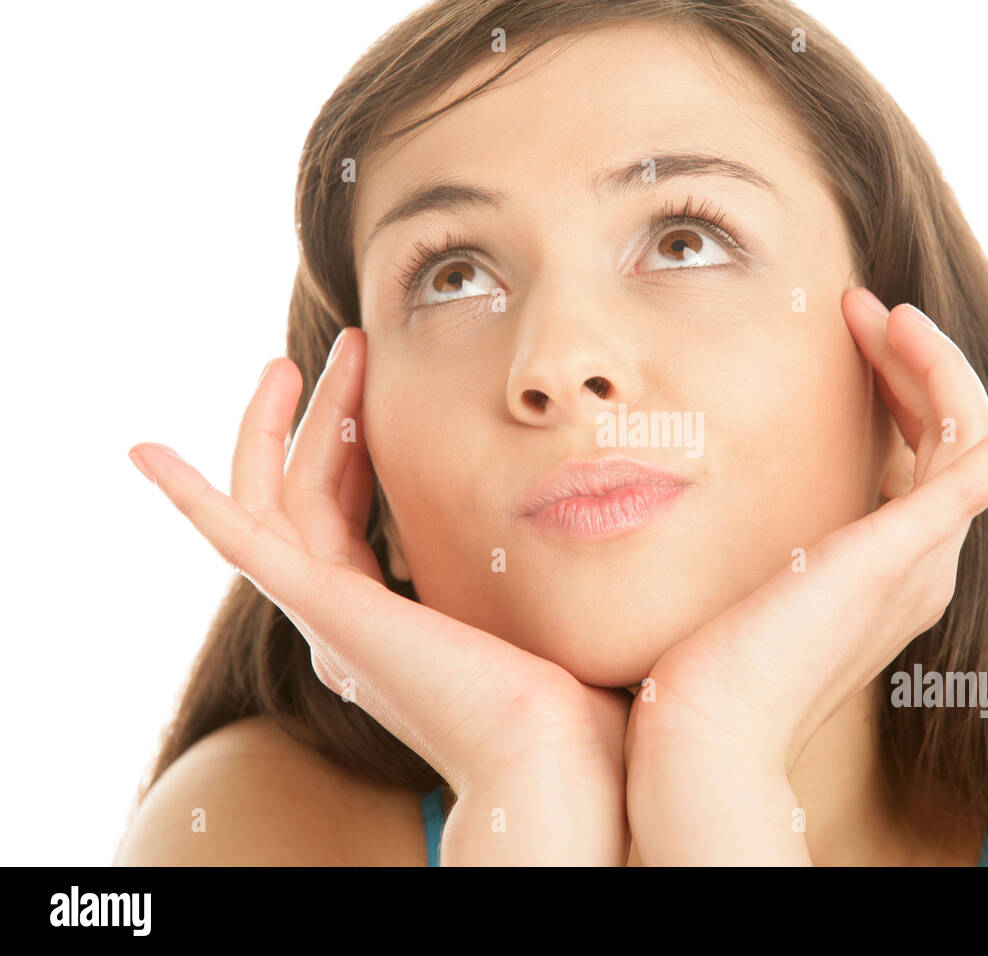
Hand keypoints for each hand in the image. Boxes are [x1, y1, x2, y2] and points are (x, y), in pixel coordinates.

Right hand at [128, 328, 629, 863]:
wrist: (549, 746)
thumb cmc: (559, 691)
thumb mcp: (525, 604)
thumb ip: (514, 559)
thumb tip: (578, 508)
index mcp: (382, 621)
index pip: (347, 515)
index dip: (355, 445)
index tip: (378, 383)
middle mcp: (342, 620)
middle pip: (310, 494)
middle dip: (325, 416)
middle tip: (349, 346)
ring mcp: (323, 615)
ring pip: (280, 498)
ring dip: (285, 424)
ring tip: (299, 357)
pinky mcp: (316, 606)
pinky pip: (235, 539)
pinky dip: (190, 494)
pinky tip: (147, 452)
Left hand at [624, 291, 987, 861]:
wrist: (709, 724)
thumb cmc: (719, 660)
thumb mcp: (762, 578)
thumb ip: (789, 541)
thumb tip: (758, 504)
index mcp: (894, 569)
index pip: (923, 459)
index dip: (901, 387)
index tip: (857, 334)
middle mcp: (923, 567)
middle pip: (948, 439)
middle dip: (914, 363)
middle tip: (864, 306)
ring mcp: (922, 563)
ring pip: (959, 437)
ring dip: (930, 364)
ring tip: (880, 311)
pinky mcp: (904, 554)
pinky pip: (980, 479)